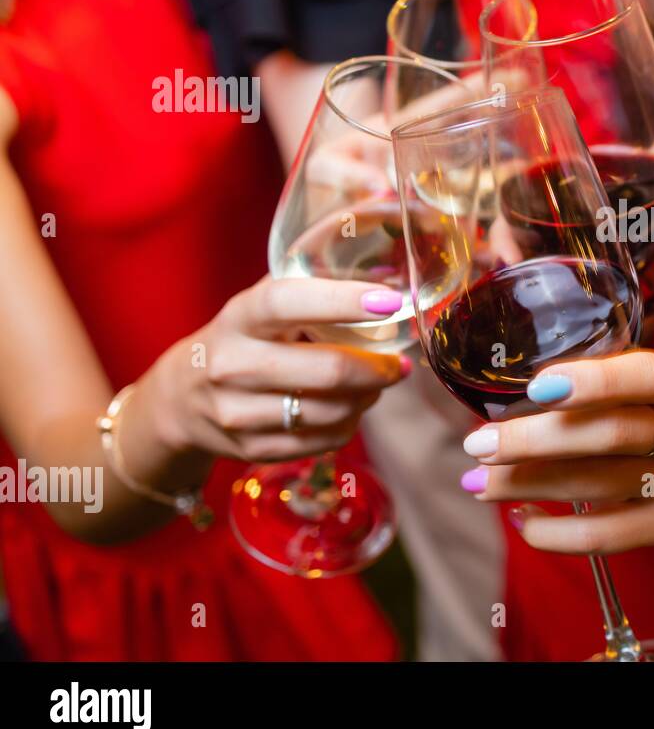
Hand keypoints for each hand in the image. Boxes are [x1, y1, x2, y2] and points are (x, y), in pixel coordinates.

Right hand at [132, 277, 408, 467]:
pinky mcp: (252, 449)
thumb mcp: (258, 307)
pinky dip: (349, 424)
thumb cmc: (241, 340)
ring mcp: (238, 413)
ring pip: (331, 411)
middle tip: (398, 363)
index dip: (342, 300)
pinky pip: (324, 441)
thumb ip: (308, 290)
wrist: (181, 399)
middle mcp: (232, 365)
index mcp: (238, 318)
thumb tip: (386, 279)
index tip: (388, 301)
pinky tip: (349, 408)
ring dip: (367, 397)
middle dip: (377, 367)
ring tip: (374, 384)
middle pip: (327, 370)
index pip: (287, 302)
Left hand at [457, 351, 653, 557]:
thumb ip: (623, 384)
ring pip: (596, 485)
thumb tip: (535, 386)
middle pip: (605, 435)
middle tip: (478, 442)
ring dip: (528, 484)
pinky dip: (558, 533)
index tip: (537, 384)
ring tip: (478, 483)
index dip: (591, 380)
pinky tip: (524, 523)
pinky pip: (608, 535)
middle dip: (532, 439)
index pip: (643, 375)